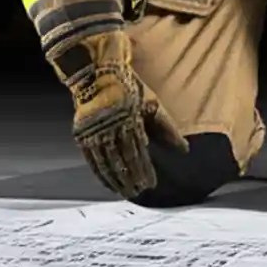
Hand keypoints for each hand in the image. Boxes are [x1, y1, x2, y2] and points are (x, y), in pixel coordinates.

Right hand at [46, 30, 187, 197]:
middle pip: (123, 160)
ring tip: (126, 191)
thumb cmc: (130, 90)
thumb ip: (167, 129)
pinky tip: (108, 183)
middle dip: (132, 178)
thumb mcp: (152, 105)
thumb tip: (185, 150)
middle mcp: (111, 127)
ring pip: (107, 162)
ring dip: (117, 179)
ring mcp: (94, 131)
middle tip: (139, 191)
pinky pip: (92, 159)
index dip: (144, 170)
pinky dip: (100, 173)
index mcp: (130, 120)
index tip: (151, 184)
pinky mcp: (82, 134)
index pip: (138, 152)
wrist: (98, 75)